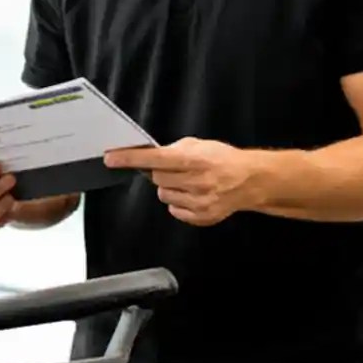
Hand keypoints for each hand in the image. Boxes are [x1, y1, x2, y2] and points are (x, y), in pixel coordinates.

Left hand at [104, 137, 261, 226]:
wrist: (251, 181)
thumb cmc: (223, 159)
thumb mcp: (200, 145)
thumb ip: (174, 150)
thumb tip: (149, 155)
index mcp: (194, 160)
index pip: (154, 159)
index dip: (130, 159)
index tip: (111, 158)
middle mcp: (196, 181)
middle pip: (156, 179)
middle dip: (161, 173)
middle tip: (176, 170)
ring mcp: (198, 202)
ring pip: (163, 195)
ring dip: (170, 188)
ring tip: (189, 183)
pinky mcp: (201, 217)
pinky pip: (174, 210)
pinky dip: (179, 203)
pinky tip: (194, 195)